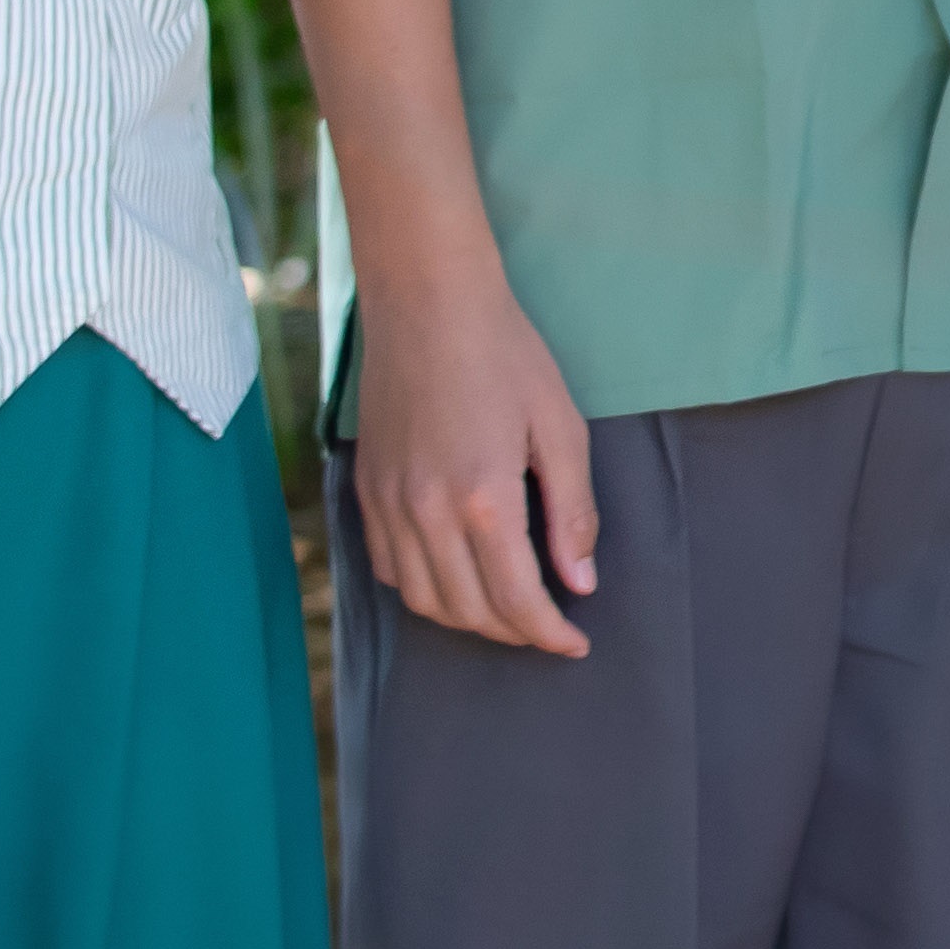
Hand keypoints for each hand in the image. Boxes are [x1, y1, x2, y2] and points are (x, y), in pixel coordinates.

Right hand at [351, 273, 600, 656]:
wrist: (428, 303)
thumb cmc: (506, 355)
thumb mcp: (561, 426)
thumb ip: (572, 511)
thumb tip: (582, 580)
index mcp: (482, 499)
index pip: (516, 599)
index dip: (549, 633)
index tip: (576, 645)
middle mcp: (425, 514)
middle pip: (469, 610)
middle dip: (514, 632)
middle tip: (549, 629)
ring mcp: (388, 505)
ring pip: (424, 600)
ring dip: (468, 619)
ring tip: (508, 612)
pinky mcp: (367, 491)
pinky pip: (390, 569)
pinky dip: (424, 590)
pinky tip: (455, 579)